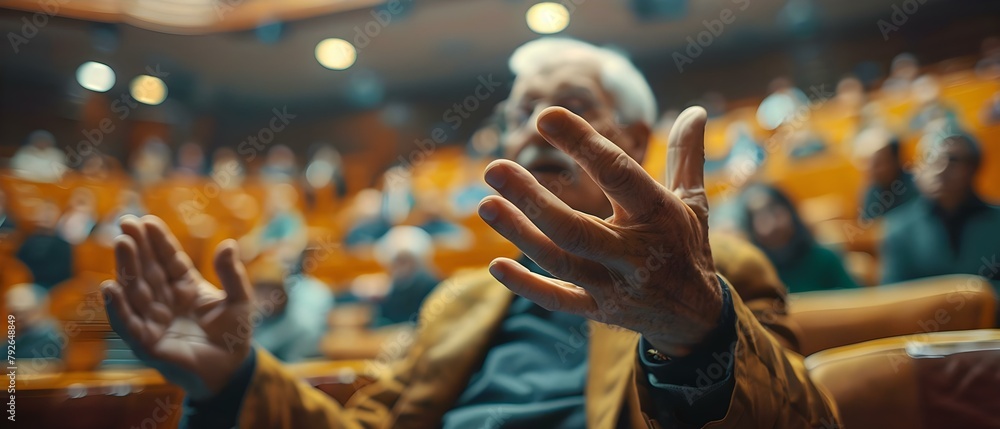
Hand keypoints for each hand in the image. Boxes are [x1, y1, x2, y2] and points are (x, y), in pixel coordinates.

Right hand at [102, 215, 253, 398]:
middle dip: (137, 248)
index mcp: (185, 285)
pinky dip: (117, 307)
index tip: (146, 220)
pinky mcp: (146, 343)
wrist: (232, 369)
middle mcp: (165, 300)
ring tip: (121, 243)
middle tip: (126, 223)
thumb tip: (228, 244)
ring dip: (127, 268)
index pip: (168, 259)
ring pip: (136, 290)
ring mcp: (153, 320)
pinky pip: (128, 323)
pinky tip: (109, 287)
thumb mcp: (239, 300)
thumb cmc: (234, 334)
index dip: (158, 241)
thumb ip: (232, 274)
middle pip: (148, 270)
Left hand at [477, 106, 720, 356]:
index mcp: (657, 215)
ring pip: (560, 261)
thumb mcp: (692, 202)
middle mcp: (634, 253)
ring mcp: (614, 286)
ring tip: (485, 204)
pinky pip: (558, 300)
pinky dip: (526, 286)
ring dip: (520, 233)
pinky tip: (495, 264)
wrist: (696, 319)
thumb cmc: (685, 246)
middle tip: (494, 168)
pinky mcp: (598, 310)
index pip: (618, 175)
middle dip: (532, 199)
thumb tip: (696, 110)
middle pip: (575, 227)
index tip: (546, 117)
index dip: (583, 145)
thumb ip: (687, 156)